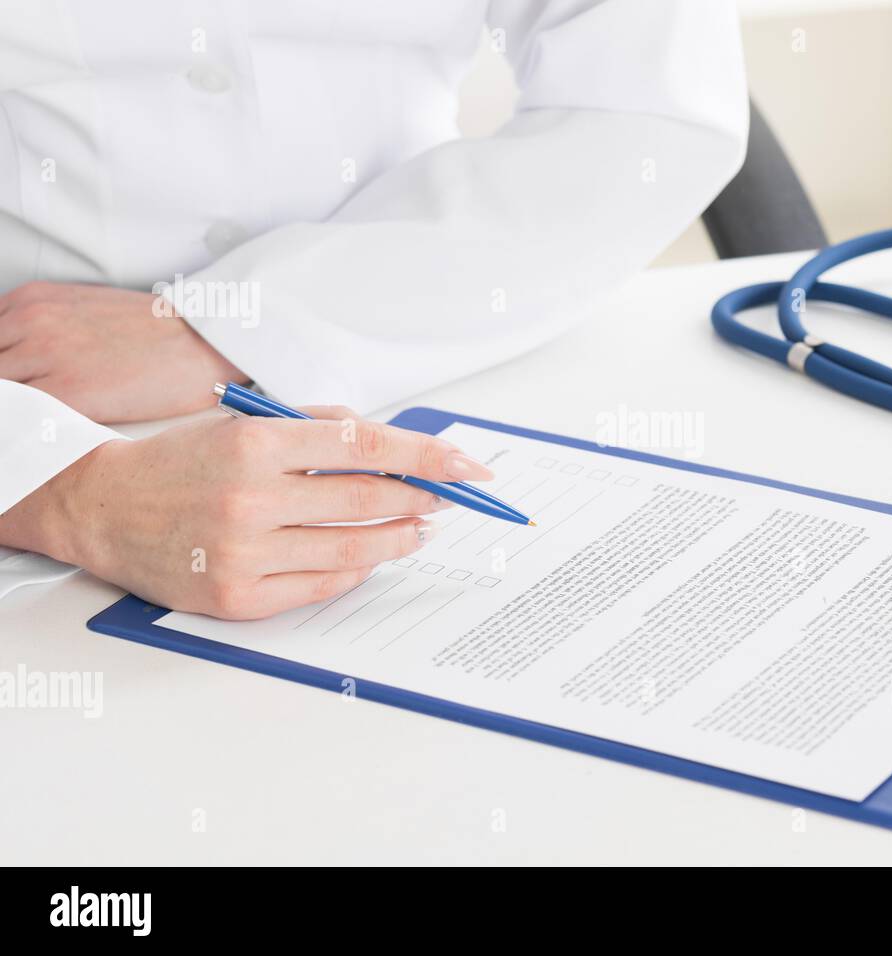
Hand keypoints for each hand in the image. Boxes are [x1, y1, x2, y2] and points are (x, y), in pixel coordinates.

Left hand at [0, 281, 247, 422]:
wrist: (208, 339)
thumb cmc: (158, 332)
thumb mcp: (86, 312)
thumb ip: (45, 330)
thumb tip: (25, 363)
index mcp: (32, 300)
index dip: (2, 370)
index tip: (15, 387)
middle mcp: (31, 321)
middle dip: (4, 388)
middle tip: (24, 407)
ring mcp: (46, 355)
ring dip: (11, 410)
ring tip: (29, 429)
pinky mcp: (68, 392)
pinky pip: (18, 415)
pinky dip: (21, 429)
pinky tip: (36, 440)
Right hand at [0, 407, 494, 619]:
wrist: (101, 507)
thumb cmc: (184, 462)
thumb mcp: (246, 423)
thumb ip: (320, 430)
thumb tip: (398, 448)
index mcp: (255, 442)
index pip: (365, 445)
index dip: (428, 457)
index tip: (470, 466)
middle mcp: (251, 498)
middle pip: (368, 500)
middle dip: (425, 499)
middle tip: (453, 499)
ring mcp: (245, 553)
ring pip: (354, 550)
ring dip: (400, 538)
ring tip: (421, 527)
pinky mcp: (238, 598)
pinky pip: (323, 587)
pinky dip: (358, 571)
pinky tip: (374, 556)